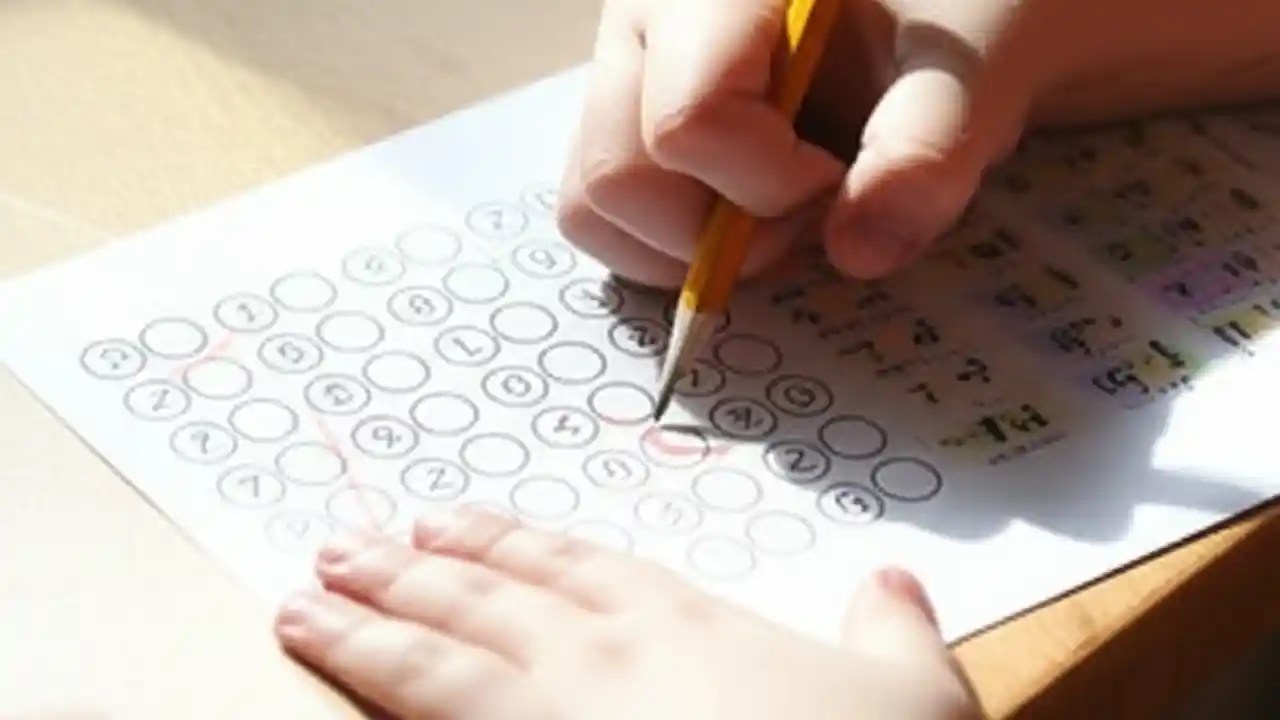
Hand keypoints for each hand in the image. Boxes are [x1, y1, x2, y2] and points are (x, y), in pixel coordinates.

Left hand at [275, 508, 980, 719]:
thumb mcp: (914, 696)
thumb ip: (894, 630)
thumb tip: (894, 579)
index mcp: (683, 621)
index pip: (577, 567)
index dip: (509, 543)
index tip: (450, 523)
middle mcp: (604, 656)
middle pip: (486, 599)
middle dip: (410, 572)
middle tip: (343, 544)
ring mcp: (552, 716)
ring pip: (437, 657)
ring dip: (366, 624)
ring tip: (303, 599)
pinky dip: (376, 698)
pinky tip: (333, 683)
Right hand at [556, 0, 1279, 282]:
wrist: (957, 20)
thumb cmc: (967, 17)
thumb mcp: (978, 61)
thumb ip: (928, 144)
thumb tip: (859, 251)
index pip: (687, 118)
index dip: (764, 184)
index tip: (836, 175)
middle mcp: (648, 22)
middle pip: (615, 175)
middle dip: (714, 230)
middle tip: (805, 211)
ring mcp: (630, 79)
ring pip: (594, 206)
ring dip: (685, 251)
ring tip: (775, 217)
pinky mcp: (633, 128)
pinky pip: (608, 218)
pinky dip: (671, 252)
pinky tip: (747, 219)